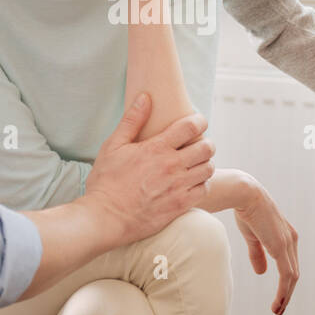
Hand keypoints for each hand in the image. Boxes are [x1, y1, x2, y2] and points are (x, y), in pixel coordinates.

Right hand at [84, 93, 216, 245]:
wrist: (105, 217)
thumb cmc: (106, 181)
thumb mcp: (113, 146)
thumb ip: (132, 120)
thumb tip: (145, 97)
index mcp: (157, 148)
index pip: (191, 127)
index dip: (200, 120)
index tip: (198, 122)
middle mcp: (172, 167)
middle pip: (207, 148)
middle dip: (206, 142)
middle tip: (198, 144)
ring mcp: (178, 187)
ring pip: (208, 169)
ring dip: (205, 163)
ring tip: (195, 164)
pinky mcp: (180, 206)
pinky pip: (204, 190)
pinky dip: (201, 184)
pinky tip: (191, 182)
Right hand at [222, 171, 298, 314]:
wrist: (245, 195)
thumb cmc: (246, 211)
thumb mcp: (252, 237)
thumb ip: (258, 254)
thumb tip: (262, 272)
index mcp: (286, 237)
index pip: (289, 265)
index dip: (285, 282)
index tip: (278, 297)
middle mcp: (291, 241)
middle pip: (293, 273)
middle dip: (287, 293)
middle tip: (278, 309)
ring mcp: (288, 244)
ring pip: (292, 278)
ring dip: (286, 296)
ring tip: (277, 310)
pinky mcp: (281, 248)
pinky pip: (287, 276)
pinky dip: (283, 292)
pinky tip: (278, 303)